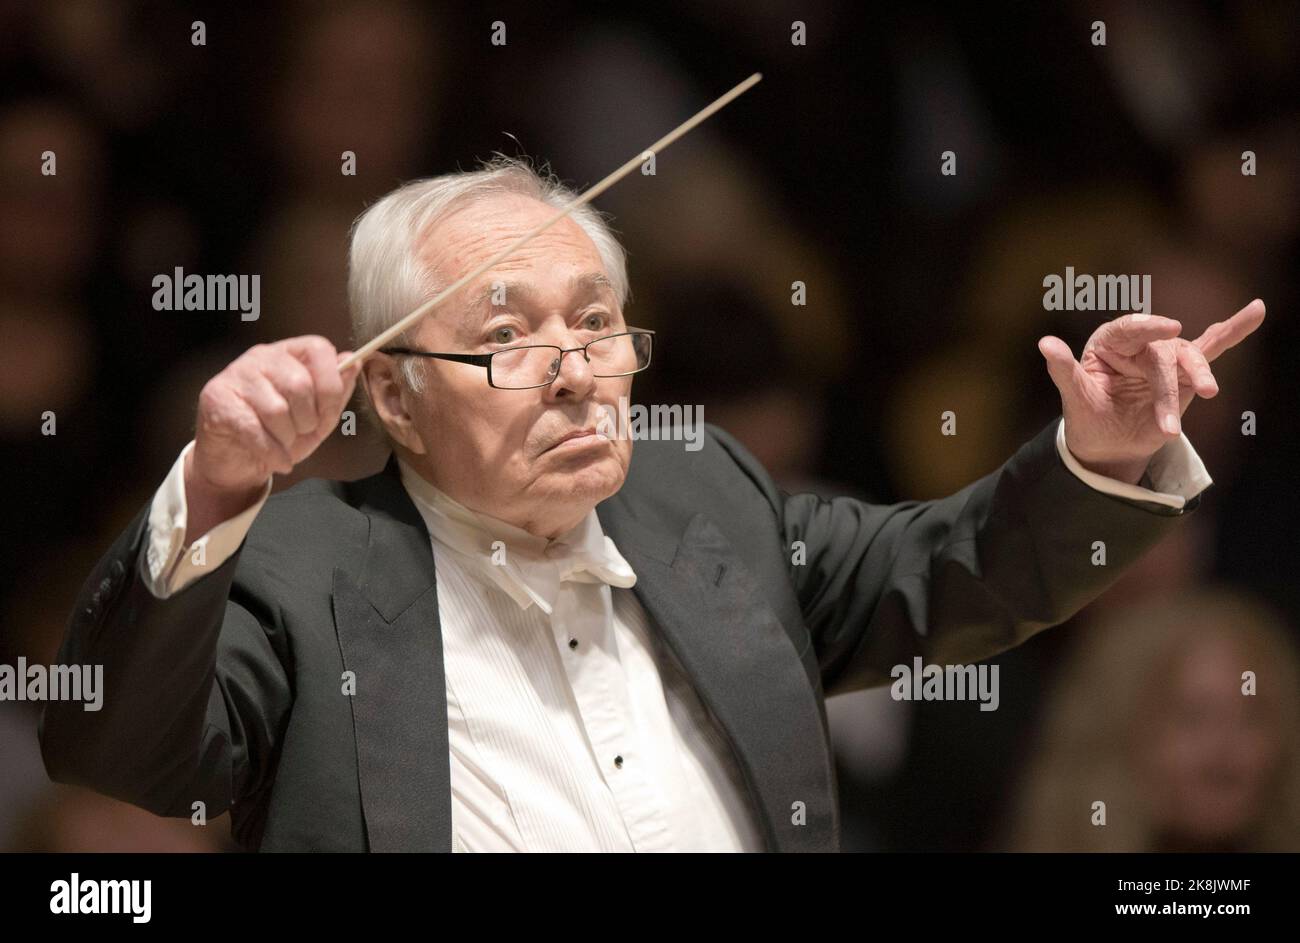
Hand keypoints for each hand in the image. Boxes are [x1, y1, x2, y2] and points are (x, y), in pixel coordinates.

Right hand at [184, 336, 359, 540]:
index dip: (331, 386)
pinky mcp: (217, 399)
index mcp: (290, 353)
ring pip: (276, 409)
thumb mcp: (318, 417)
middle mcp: (262, 356)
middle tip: (301, 432)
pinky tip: (277, 460)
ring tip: (283, 443)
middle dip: (308, 419)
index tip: (327, 413)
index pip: (319, 350)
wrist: (237, 459)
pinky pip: (254, 430)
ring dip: (287, 438)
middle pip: (299, 384)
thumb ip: (337, 391)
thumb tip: (354, 362)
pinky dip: (273, 453)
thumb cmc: (280, 433)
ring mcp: (236, 374)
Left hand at [1037, 300, 1265, 483]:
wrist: (1107, 445)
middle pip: (1161, 355)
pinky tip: (1256, 310)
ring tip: (1208, 397)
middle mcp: (1139, 344)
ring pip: (1187, 360)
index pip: (1128, 329)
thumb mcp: (1074, 397)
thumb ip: (1063, 369)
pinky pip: (1212, 348)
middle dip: (1168, 389)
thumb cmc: (1088, 417)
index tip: (1170, 327)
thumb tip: (1045, 343)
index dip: (1148, 327)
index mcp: (1108, 341)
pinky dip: (1234, 330)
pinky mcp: (1184, 374)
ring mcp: (1164, 357)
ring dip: (1199, 378)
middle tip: (1169, 426)